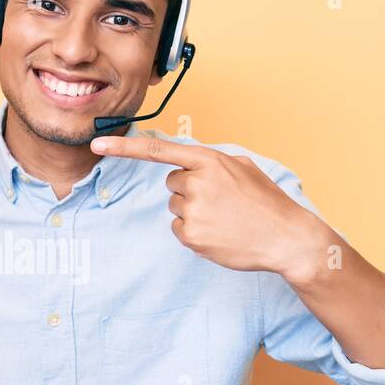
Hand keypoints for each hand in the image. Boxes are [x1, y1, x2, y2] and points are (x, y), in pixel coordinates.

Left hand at [90, 135, 325, 276]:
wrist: (287, 238)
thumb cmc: (266, 202)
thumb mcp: (243, 168)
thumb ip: (212, 162)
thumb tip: (189, 165)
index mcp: (209, 161)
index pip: (158, 151)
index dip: (123, 148)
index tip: (97, 146)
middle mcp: (198, 183)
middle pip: (172, 184)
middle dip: (190, 190)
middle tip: (220, 201)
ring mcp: (194, 211)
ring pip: (175, 207)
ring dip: (193, 211)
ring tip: (224, 218)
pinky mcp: (192, 236)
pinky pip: (178, 229)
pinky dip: (194, 232)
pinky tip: (219, 233)